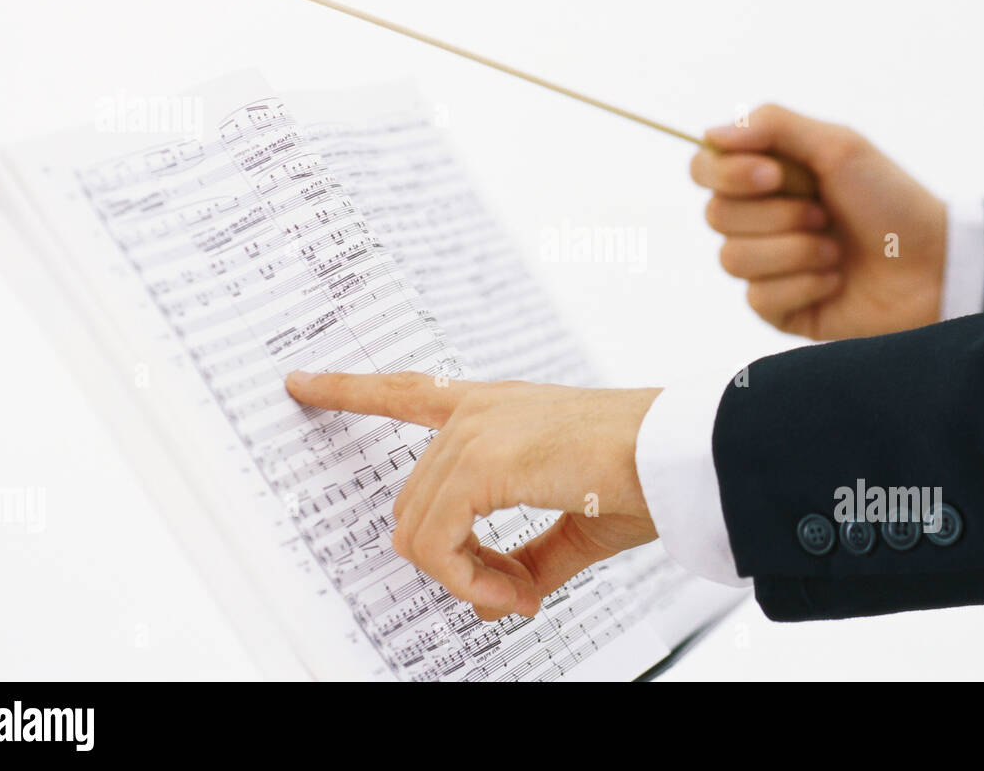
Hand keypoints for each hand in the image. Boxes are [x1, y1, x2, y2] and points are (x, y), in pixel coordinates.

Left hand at [285, 370, 660, 618]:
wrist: (681, 455)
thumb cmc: (641, 476)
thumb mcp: (574, 524)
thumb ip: (527, 557)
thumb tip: (495, 599)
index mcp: (496, 409)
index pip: (405, 392)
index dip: (348, 389)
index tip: (302, 382)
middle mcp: (477, 411)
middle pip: (412, 504)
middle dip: (452, 565)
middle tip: (511, 595)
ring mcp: (475, 431)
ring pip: (418, 529)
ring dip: (463, 579)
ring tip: (517, 596)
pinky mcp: (482, 460)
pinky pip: (439, 543)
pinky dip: (469, 581)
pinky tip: (513, 594)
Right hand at [692, 104, 946, 339]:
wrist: (933, 264)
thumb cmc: (890, 200)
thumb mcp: (838, 145)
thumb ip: (771, 126)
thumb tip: (710, 134)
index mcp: (766, 176)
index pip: (703, 168)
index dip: (728, 174)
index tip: (773, 175)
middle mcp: (758, 219)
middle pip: (715, 215)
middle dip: (777, 214)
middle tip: (824, 213)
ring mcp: (766, 266)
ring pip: (732, 258)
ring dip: (794, 250)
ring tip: (836, 249)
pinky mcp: (778, 308)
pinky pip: (758, 296)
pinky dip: (805, 284)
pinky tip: (836, 280)